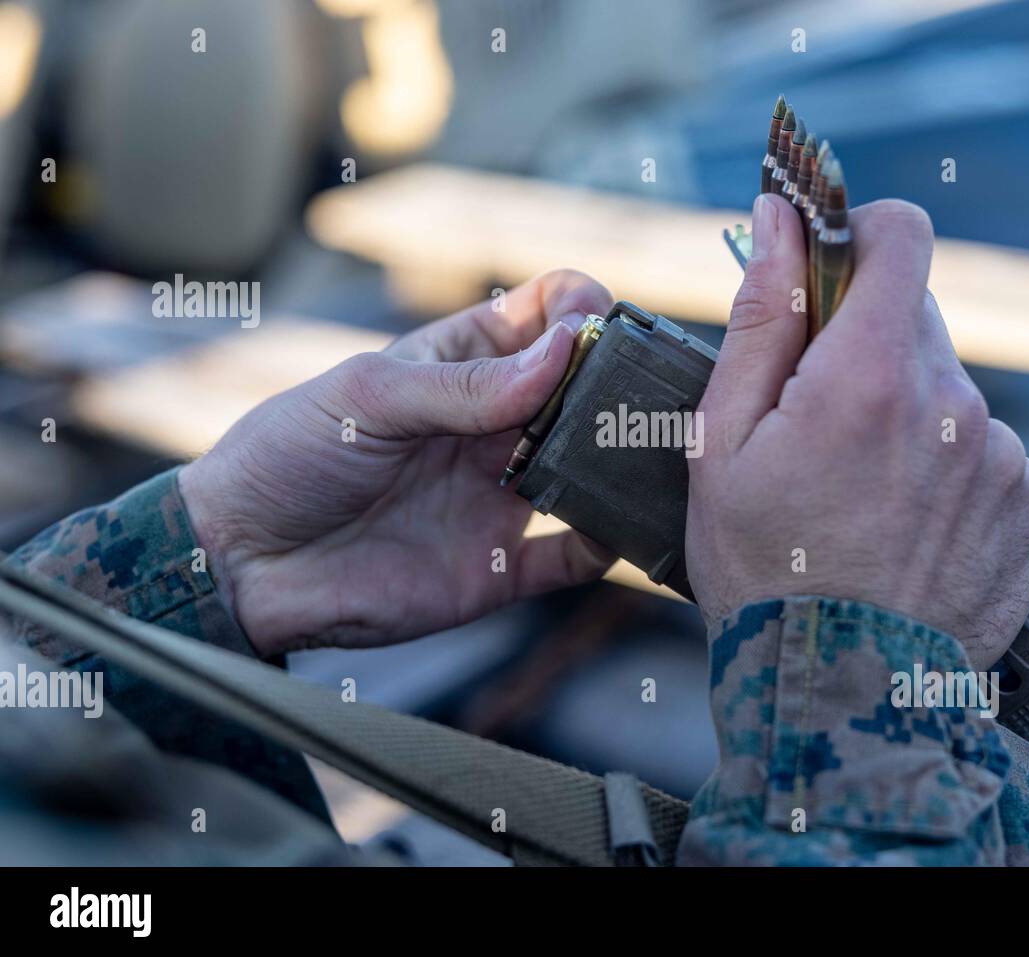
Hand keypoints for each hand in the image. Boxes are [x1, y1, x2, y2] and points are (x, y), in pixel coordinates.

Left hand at [179, 270, 615, 656]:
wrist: (238, 564)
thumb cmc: (285, 458)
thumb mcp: (368, 396)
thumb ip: (466, 382)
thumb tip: (562, 352)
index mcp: (460, 364)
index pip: (542, 315)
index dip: (578, 309)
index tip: (592, 327)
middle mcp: (490, 427)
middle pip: (580, 390)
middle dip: (613, 383)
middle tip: (630, 394)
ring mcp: (498, 496)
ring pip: (585, 469)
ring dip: (616, 459)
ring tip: (634, 452)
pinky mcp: (497, 567)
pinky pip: (569, 557)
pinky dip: (603, 543)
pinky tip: (616, 528)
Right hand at [686, 195, 1028, 668]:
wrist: (843, 701)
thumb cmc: (764, 574)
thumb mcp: (724, 443)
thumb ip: (760, 317)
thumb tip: (777, 219)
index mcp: (871, 376)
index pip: (902, 235)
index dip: (860, 236)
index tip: (829, 269)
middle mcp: (955, 404)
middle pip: (916, 320)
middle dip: (864, 348)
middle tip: (816, 423)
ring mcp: (1001, 457)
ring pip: (948, 392)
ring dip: (906, 417)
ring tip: (857, 500)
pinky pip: (984, 452)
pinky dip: (945, 470)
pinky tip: (902, 529)